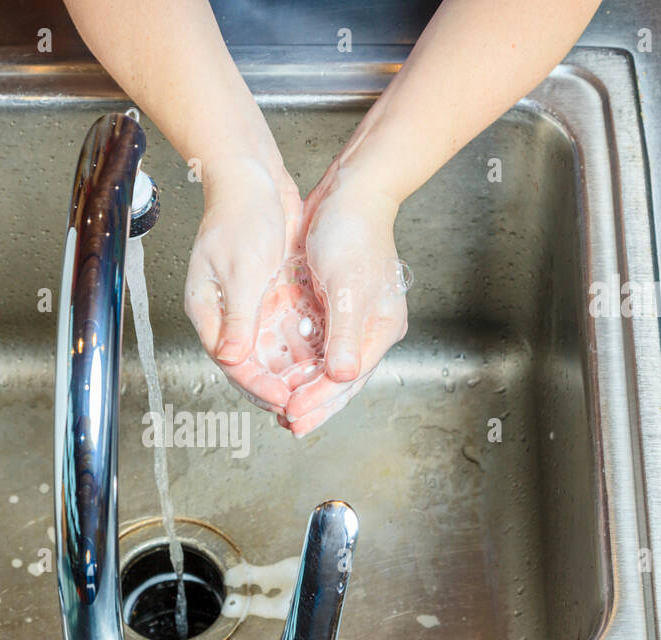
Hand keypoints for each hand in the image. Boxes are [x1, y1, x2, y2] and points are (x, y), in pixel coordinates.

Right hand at [184, 154, 302, 413]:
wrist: (254, 179)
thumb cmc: (239, 217)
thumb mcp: (241, 271)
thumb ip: (238, 318)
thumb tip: (232, 359)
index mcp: (210, 313)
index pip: (233, 363)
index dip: (259, 386)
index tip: (284, 400)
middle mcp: (228, 315)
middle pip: (251, 365)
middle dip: (275, 387)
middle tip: (302, 409)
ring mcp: (250, 306)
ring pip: (270, 352)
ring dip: (289, 372)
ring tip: (314, 392)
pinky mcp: (270, 295)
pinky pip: (284, 331)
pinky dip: (299, 348)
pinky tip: (319, 360)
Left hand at [283, 169, 409, 435]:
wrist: (349, 194)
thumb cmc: (353, 233)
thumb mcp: (347, 286)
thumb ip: (345, 334)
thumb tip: (343, 375)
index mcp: (380, 329)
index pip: (346, 378)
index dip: (319, 399)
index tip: (292, 415)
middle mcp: (367, 330)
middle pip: (338, 379)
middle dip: (313, 403)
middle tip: (288, 425)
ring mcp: (349, 320)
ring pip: (325, 366)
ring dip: (304, 388)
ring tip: (280, 409)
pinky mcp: (331, 307)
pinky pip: (315, 345)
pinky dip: (299, 363)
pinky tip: (280, 374)